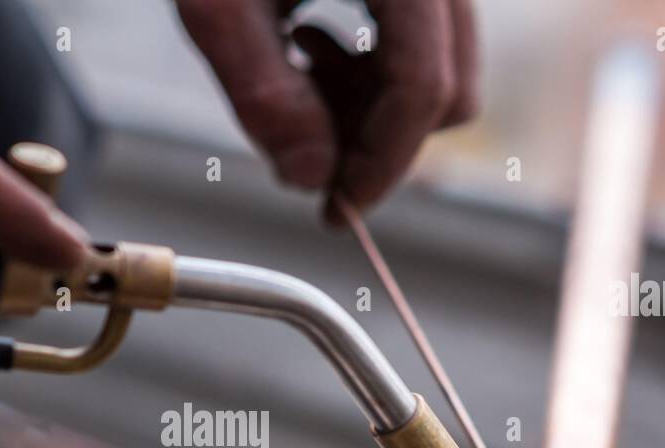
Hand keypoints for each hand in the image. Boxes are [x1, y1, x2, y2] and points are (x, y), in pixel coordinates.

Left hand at [177, 0, 478, 222]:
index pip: (424, 87)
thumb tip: (312, 178)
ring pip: (441, 69)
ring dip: (370, 101)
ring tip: (297, 64)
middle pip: (448, 89)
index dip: (380, 164)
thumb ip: (261, 93)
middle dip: (375, 135)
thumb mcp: (217, 1)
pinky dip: (373, 65)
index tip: (336, 210)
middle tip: (301, 138)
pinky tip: (311, 37)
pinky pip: (424, 40)